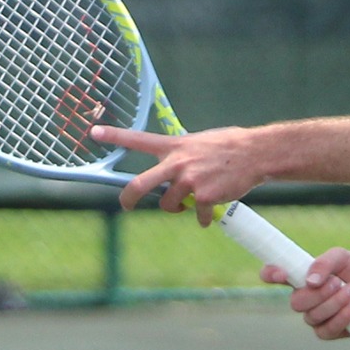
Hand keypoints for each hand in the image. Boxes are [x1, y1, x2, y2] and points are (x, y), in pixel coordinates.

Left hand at [88, 124, 264, 222]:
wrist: (256, 154)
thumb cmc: (229, 146)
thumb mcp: (199, 142)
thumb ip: (181, 155)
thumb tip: (172, 172)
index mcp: (174, 146)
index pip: (138, 139)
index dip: (114, 135)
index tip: (94, 132)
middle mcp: (177, 163)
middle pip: (140, 184)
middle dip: (128, 198)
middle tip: (127, 205)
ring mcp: (189, 181)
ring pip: (169, 205)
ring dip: (178, 208)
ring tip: (191, 203)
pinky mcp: (203, 197)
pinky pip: (196, 215)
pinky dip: (202, 218)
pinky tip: (209, 213)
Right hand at [260, 247, 349, 340]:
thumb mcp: (342, 257)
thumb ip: (324, 263)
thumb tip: (310, 281)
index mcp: (300, 277)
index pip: (273, 275)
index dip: (271, 274)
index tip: (282, 274)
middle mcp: (304, 298)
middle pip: (296, 303)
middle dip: (319, 294)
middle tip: (338, 282)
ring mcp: (315, 317)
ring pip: (313, 317)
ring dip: (335, 302)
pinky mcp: (329, 331)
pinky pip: (326, 330)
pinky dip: (342, 317)